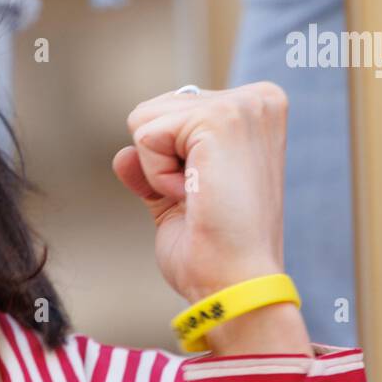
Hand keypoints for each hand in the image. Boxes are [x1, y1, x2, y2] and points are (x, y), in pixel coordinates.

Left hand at [112, 82, 310, 355]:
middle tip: (201, 196)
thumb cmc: (214, 250)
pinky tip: (194, 195)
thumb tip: (123, 155)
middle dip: (161, 161)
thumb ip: (153, 170)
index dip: (171, 161)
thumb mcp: (178, 199)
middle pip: (154, 109)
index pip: (172, 111)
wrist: (233, 282)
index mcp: (258, 112)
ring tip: (200, 195)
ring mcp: (242, 106)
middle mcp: (258, 99)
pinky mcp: (218, 119)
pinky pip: (146, 138)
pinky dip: (156, 176)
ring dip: (158, 169)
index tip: (208, 191)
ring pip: (145, 119)